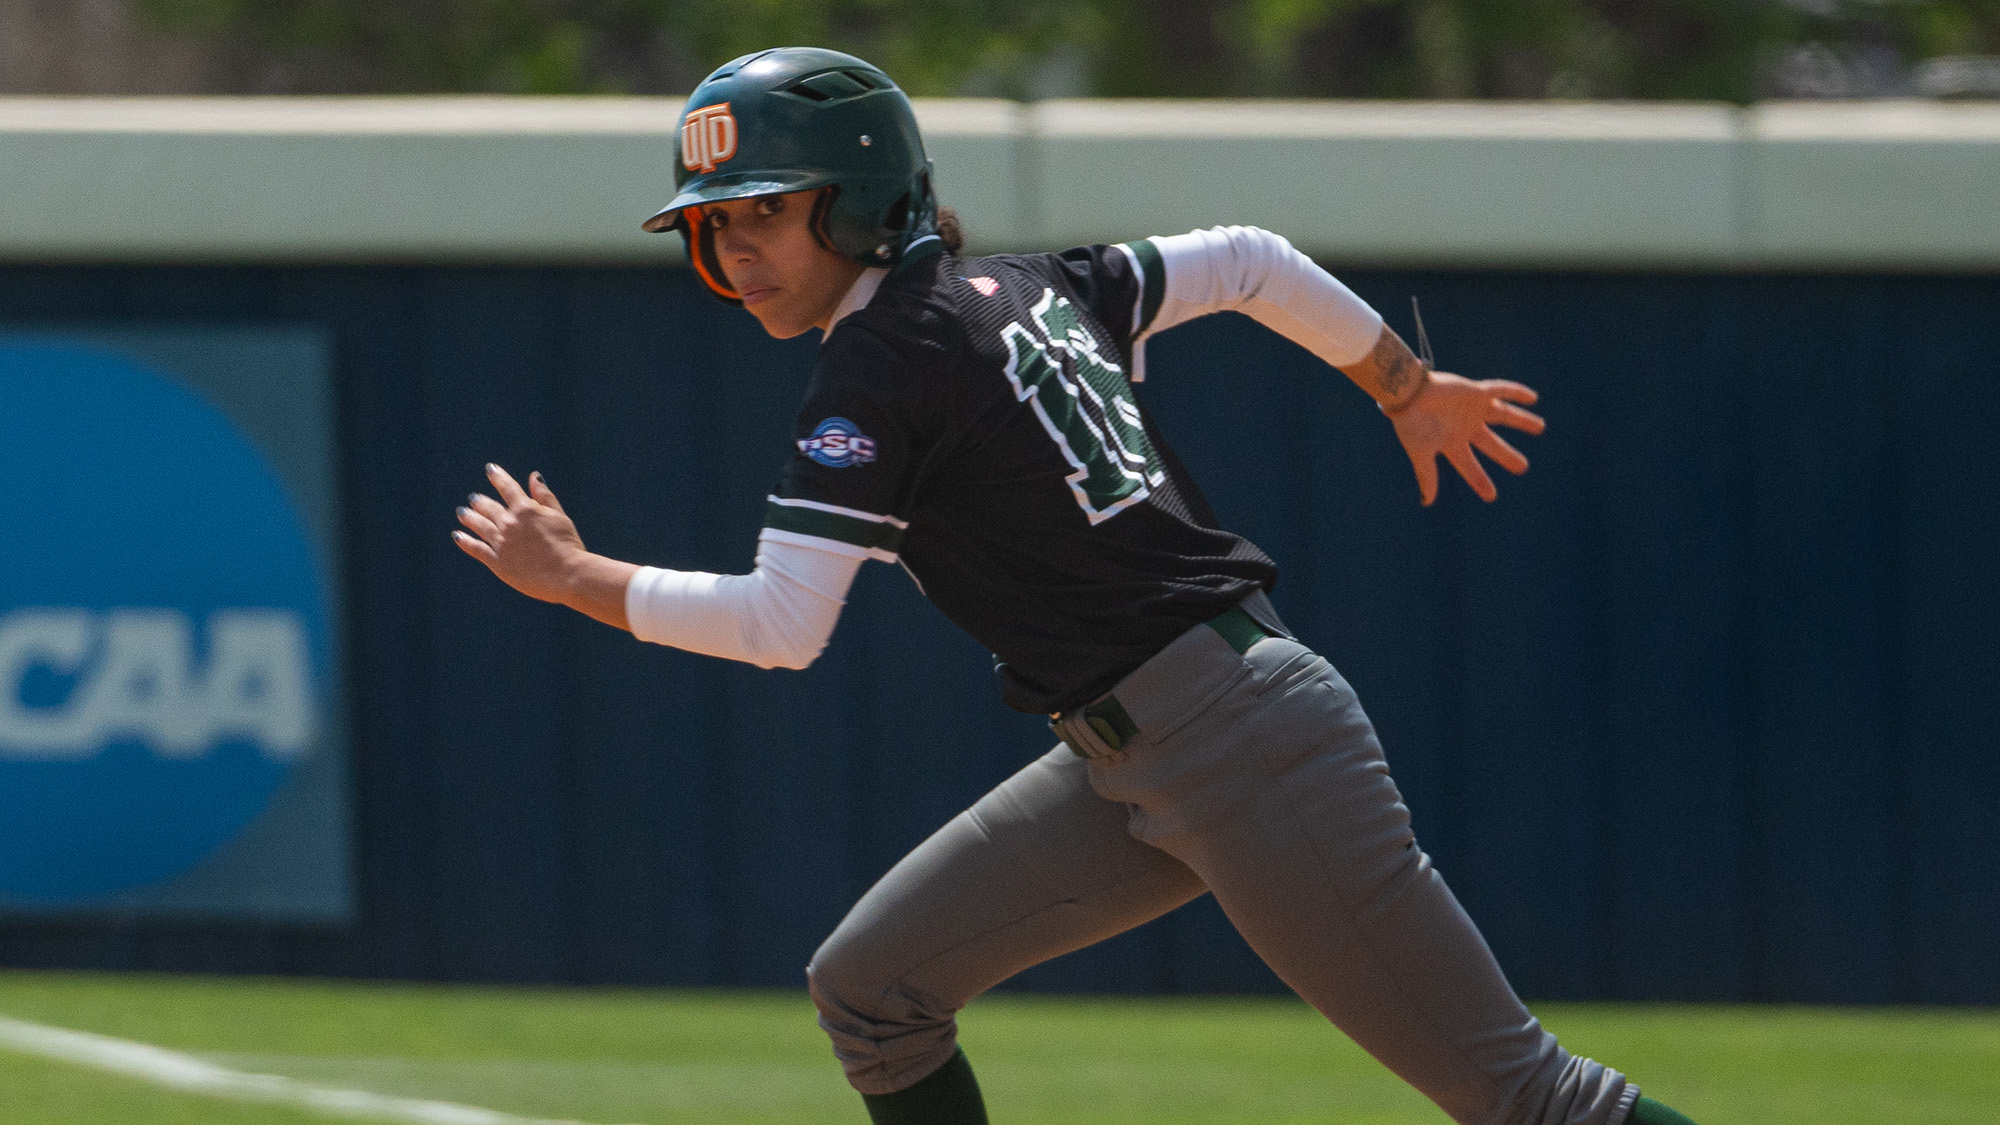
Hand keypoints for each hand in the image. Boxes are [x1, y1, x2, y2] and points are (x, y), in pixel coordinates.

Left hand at [454, 464, 587, 602]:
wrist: (567, 574)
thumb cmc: (568, 545)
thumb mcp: (559, 516)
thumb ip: (545, 497)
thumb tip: (534, 477)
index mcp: (526, 509)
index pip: (508, 488)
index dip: (498, 477)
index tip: (490, 470)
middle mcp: (509, 523)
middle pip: (489, 507)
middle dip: (480, 501)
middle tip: (473, 498)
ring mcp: (501, 543)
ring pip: (480, 525)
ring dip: (470, 518)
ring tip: (462, 513)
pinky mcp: (497, 562)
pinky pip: (476, 549)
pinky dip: (466, 541)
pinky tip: (458, 536)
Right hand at [1387, 372, 1544, 504]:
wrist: (1408, 393)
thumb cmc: (1412, 424)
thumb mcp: (1420, 453)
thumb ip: (1427, 476)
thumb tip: (1427, 502)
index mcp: (1451, 444)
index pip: (1469, 466)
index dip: (1480, 481)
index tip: (1491, 496)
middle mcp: (1464, 427)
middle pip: (1492, 444)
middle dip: (1507, 455)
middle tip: (1522, 467)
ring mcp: (1471, 409)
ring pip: (1503, 415)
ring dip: (1521, 420)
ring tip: (1540, 427)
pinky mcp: (1475, 392)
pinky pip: (1500, 390)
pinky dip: (1516, 392)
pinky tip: (1533, 397)